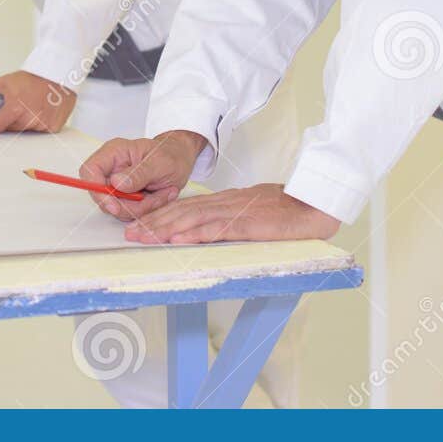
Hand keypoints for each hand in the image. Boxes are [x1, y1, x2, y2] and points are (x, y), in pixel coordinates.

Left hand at [0, 70, 75, 132]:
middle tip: (18, 106)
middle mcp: (29, 119)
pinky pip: (40, 131)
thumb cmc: (33, 78)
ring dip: (26, 122)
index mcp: (15, 107)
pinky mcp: (53, 127)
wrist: (58, 74)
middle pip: (11, 130)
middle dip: (11, 120)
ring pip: (26, 131)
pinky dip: (40, 123)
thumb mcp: (5, 81)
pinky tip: (42, 110)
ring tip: (31, 106)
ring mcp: (42, 124)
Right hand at [79, 131, 203, 219]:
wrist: (181, 160)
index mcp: (114, 153)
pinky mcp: (125, 198)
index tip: (114, 204)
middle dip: (127, 204)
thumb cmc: (171, 155)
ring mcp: (116, 185)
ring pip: (116, 208)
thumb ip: (138, 173)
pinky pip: (128, 212)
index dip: (96, 190)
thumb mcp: (159, 163)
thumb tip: (116, 183)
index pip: (89, 171)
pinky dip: (144, 210)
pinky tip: (158, 197)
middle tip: (151, 198)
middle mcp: (111, 169)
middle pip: (102, 195)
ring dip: (140, 207)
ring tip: (161, 194)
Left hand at [124, 183, 340, 244]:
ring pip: (192, 219)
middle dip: (153, 223)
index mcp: (225, 202)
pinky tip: (178, 238)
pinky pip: (216, 229)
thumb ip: (231, 218)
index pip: (186, 208)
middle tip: (129, 234)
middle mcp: (225, 204)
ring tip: (143, 237)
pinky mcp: (247, 224)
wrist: (313, 203)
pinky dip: (195, 234)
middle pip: (182, 212)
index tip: (139, 225)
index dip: (160, 216)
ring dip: (165, 228)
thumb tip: (209, 228)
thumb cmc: (286, 210)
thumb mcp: (252, 211)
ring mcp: (235, 213)